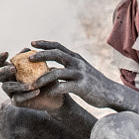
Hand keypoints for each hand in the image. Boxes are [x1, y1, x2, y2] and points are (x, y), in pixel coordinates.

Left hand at [0, 41, 129, 111]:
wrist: (111, 93)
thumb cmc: (93, 83)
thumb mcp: (81, 70)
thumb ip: (68, 66)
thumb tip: (51, 66)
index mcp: (76, 57)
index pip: (58, 46)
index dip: (44, 44)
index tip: (32, 43)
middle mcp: (77, 63)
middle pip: (56, 54)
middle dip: (40, 55)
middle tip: (28, 58)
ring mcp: (80, 74)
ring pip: (57, 72)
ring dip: (42, 78)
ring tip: (32, 84)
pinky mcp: (82, 86)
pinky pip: (63, 87)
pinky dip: (53, 91)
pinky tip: (45, 95)